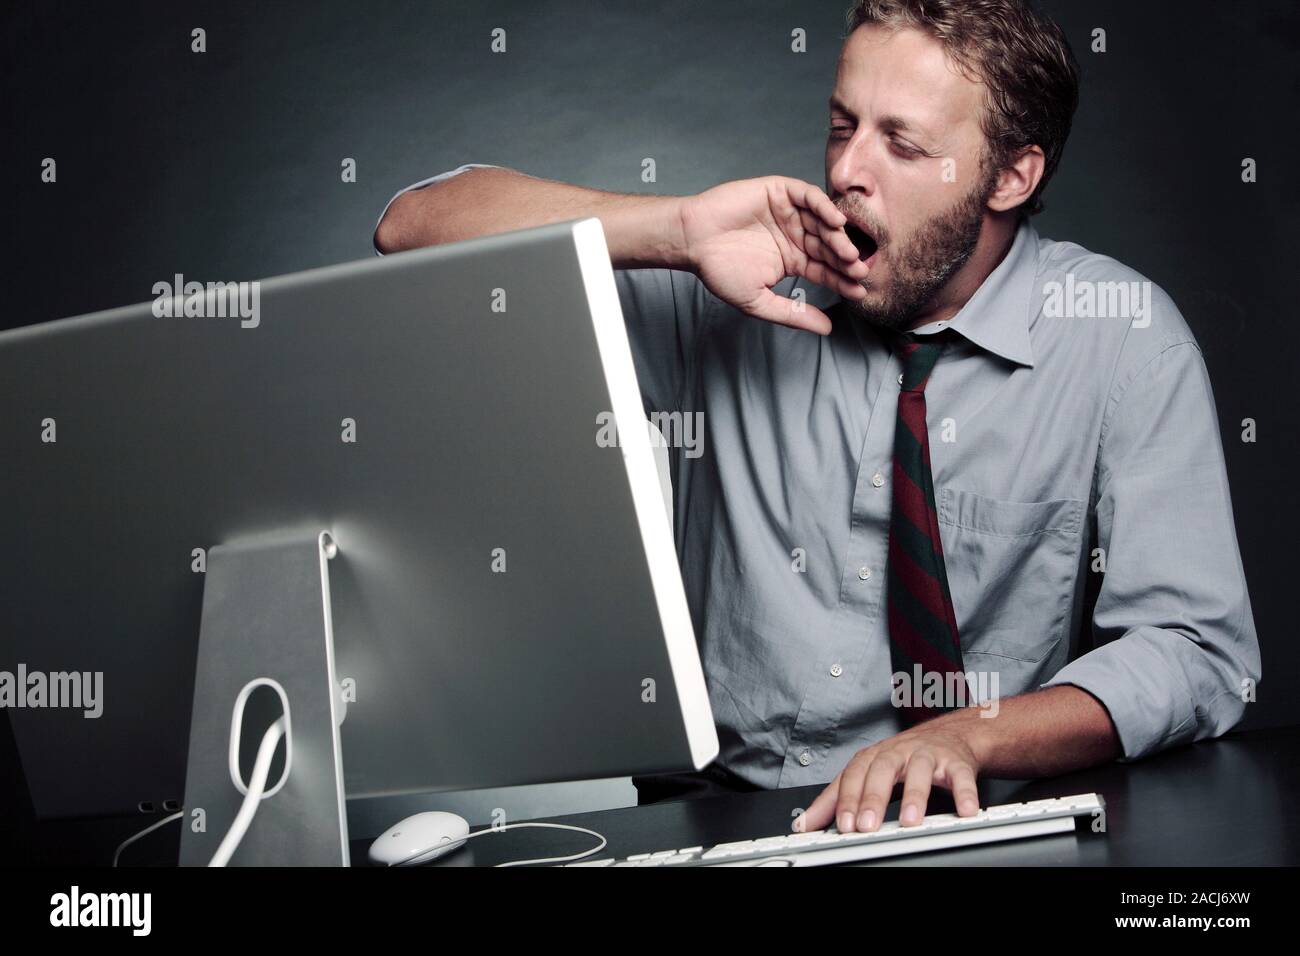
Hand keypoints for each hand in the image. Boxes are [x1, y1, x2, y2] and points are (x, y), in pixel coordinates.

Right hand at [676, 176, 867, 333]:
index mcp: (793, 260)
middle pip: (829, 246)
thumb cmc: (719, 270)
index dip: (842, 281)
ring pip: (823, 222)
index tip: (859, 292)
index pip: (825, 270)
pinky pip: (808, 196)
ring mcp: (789, 212)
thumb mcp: (759, 301)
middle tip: (857, 270)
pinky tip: (835, 221)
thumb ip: (793, 314)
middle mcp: (795, 235)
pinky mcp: (780, 192)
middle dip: (844, 259)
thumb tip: (827, 329)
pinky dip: (824, 206)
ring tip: (847, 251)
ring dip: (838, 236)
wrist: (693, 239)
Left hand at [796, 719, 983, 833]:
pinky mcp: (957, 762)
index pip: (854, 776)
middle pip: (882, 770)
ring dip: (915, 796)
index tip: (841, 825)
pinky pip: (962, 776)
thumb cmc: (904, 758)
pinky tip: (965, 811)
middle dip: (873, 798)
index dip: (846, 799)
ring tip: (911, 821)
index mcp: (874, 757)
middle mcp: (899, 752)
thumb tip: (805, 823)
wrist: (949, 735)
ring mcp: (928, 755)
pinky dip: (965, 793)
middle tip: (867, 825)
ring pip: (921, 770)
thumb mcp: (867, 773)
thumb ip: (836, 798)